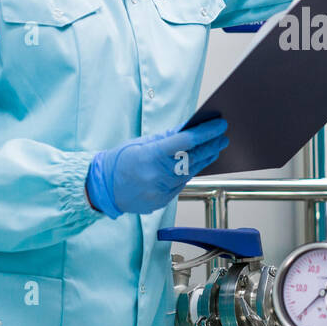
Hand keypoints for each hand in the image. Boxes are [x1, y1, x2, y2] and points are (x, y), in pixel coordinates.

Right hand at [86, 118, 228, 216]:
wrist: (103, 189)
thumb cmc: (119, 162)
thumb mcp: (140, 143)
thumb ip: (166, 137)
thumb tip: (189, 128)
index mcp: (150, 156)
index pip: (186, 142)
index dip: (206, 132)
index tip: (219, 124)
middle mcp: (157, 175)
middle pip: (193, 158)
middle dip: (211, 145)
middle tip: (223, 136)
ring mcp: (160, 190)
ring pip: (190, 172)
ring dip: (205, 159)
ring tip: (215, 148)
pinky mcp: (162, 201)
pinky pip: (181, 184)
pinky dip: (190, 172)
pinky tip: (198, 163)